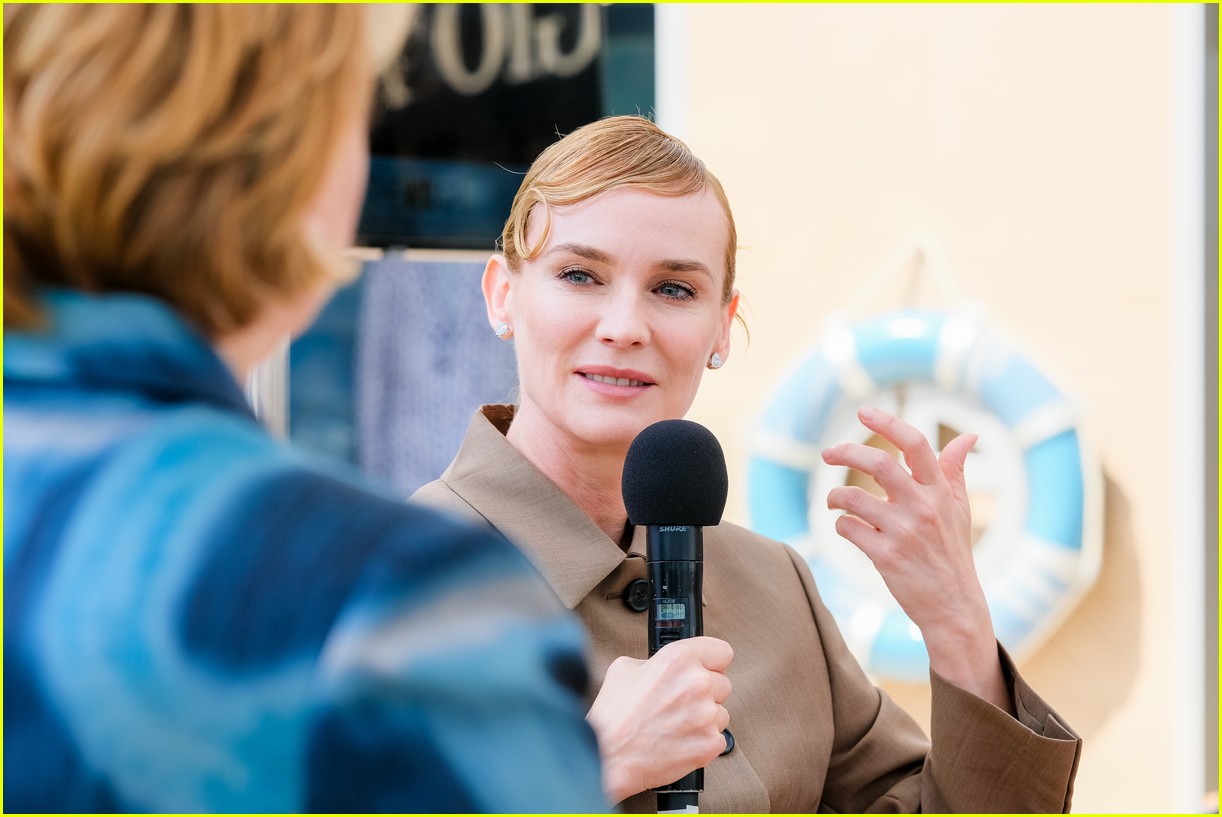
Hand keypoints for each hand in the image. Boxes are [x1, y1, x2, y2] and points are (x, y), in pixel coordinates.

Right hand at [586, 636, 732, 803]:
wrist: (608, 756)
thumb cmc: (613, 715)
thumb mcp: (625, 668)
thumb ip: (655, 661)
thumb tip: (666, 665)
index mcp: (679, 658)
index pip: (722, 652)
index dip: (712, 662)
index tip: (707, 669)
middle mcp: (697, 683)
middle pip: (723, 683)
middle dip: (706, 692)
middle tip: (681, 703)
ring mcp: (706, 715)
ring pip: (721, 712)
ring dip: (705, 718)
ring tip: (677, 724)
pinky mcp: (710, 743)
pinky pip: (719, 737)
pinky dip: (703, 741)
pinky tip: (680, 740)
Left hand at [821, 406, 1009, 711]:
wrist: (954, 607)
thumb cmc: (953, 553)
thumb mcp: (960, 510)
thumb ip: (956, 471)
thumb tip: (969, 436)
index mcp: (940, 492)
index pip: (916, 445)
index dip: (887, 424)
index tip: (863, 412)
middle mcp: (923, 507)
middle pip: (879, 464)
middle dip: (847, 452)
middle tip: (828, 453)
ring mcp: (904, 532)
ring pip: (854, 496)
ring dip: (835, 495)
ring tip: (833, 501)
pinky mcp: (886, 556)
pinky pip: (849, 528)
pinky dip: (840, 524)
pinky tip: (844, 526)